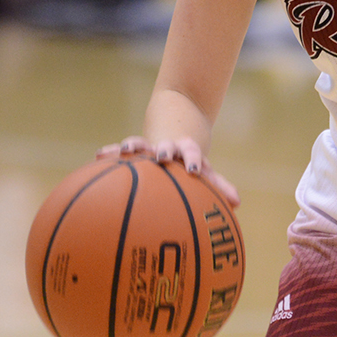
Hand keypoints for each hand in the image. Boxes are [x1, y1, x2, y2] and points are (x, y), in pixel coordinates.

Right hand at [97, 136, 240, 205]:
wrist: (176, 133)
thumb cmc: (192, 165)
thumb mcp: (205, 173)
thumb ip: (219, 187)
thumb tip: (237, 203)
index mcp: (187, 152)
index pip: (192, 152)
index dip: (192, 159)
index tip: (193, 169)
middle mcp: (168, 147)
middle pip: (166, 145)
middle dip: (164, 149)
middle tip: (162, 156)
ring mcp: (149, 147)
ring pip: (141, 143)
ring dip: (133, 145)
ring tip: (125, 150)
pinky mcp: (134, 151)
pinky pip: (120, 151)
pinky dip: (112, 151)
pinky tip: (99, 155)